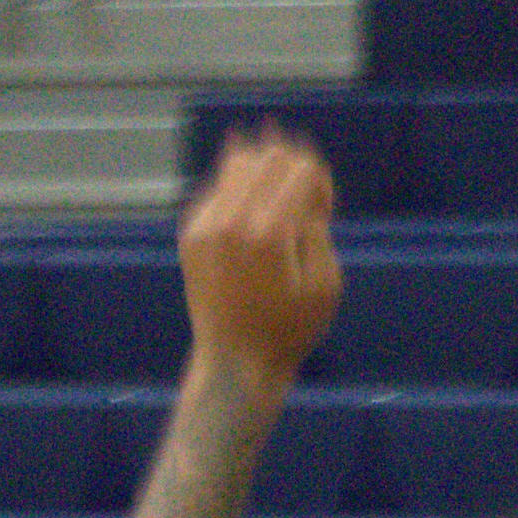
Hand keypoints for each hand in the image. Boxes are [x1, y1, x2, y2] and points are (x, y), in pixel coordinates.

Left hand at [177, 128, 340, 381]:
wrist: (235, 361)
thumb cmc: (290, 329)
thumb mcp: (325, 283)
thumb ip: (318, 227)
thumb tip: (308, 184)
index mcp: (271, 233)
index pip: (301, 169)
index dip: (321, 180)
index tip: (326, 205)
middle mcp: (233, 220)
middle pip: (269, 157)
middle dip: (294, 166)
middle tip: (305, 194)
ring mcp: (206, 224)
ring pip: (237, 162)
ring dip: (263, 169)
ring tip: (277, 193)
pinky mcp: (191, 233)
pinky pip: (217, 188)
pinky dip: (239, 189)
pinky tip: (252, 209)